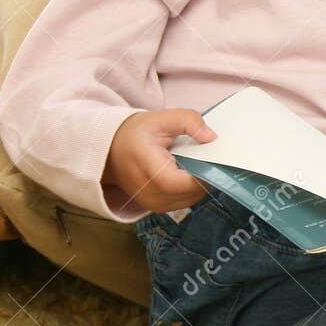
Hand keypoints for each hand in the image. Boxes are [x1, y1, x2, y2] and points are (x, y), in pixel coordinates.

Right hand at [102, 108, 217, 213]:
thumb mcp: (162, 118)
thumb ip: (189, 121)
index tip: (211, 159)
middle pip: (188, 192)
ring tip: (193, 163)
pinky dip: (192, 189)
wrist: (113, 149)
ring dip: (199, 183)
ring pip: (190, 199)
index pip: (177, 183)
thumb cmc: (137, 133)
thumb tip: (211, 137)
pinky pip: (185, 201)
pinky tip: (187, 173)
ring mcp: (152, 203)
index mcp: (145, 166)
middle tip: (206, 158)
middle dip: (204, 175)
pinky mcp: (158, 207)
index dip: (199, 174)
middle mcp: (147, 191)